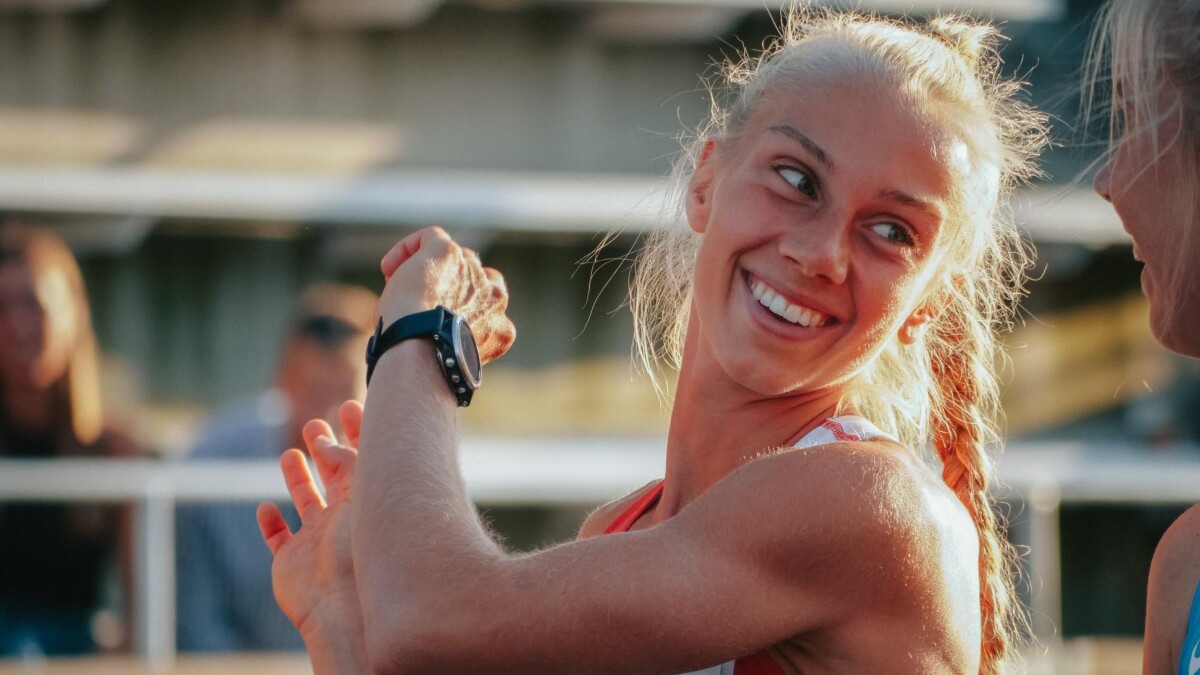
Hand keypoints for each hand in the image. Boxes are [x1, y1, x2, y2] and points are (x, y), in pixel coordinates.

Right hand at [257, 402, 364, 642]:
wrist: (343, 607)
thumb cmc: (362, 548)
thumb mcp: (363, 492)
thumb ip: (348, 460)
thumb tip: (325, 438)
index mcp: (368, 503)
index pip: (364, 459)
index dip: (358, 432)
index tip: (350, 405)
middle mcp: (344, 520)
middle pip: (334, 477)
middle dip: (325, 449)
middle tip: (315, 422)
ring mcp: (317, 542)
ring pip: (306, 502)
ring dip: (297, 478)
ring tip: (291, 455)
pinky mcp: (291, 562)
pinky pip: (278, 539)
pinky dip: (270, 524)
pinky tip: (266, 508)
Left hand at [378, 226, 514, 363]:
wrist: (420, 353)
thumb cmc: (426, 365)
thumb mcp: (450, 358)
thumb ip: (454, 341)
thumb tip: (427, 333)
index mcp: (502, 331)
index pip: (487, 310)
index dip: (461, 311)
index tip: (437, 322)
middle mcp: (495, 297)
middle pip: (476, 278)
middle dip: (452, 286)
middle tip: (420, 302)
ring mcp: (474, 271)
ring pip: (456, 257)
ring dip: (433, 268)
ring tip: (402, 287)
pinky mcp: (448, 252)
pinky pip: (431, 237)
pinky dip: (408, 249)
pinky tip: (389, 269)